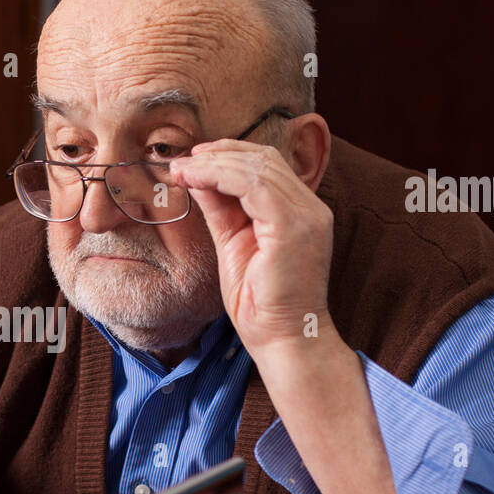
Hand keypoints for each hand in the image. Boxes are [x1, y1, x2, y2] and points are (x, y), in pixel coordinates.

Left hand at [169, 140, 334, 359]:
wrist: (282, 339)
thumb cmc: (260, 302)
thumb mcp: (234, 243)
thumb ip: (221, 209)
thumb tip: (198, 177)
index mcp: (300, 212)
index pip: (268, 165)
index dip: (229, 154)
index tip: (193, 159)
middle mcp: (310, 208)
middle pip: (265, 159)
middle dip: (219, 154)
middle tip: (182, 160)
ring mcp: (307, 216)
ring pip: (258, 168)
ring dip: (214, 164)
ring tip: (183, 169)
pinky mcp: (294, 227)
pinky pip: (254, 187)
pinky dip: (221, 177)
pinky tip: (197, 180)